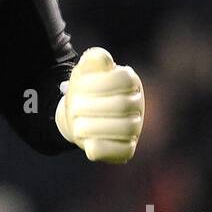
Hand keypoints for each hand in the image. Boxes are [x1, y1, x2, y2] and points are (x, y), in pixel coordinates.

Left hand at [55, 47, 143, 162]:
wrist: (77, 115)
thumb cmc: (84, 90)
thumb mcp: (84, 71)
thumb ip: (92, 60)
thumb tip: (101, 59)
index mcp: (130, 81)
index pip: (123, 79)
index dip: (98, 83)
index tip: (79, 86)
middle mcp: (137, 105)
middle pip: (121, 105)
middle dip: (91, 107)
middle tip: (74, 108)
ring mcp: (135, 128)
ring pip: (125, 128)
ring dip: (95, 127)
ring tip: (77, 124)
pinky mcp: (127, 148)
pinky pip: (123, 152)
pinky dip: (104, 149)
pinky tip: (88, 144)